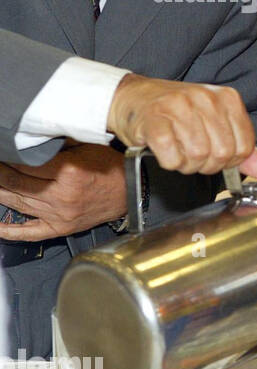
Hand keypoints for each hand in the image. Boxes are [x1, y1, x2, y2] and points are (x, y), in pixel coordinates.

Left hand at [0, 143, 127, 237]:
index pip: (24, 163)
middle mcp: (61, 195)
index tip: (3, 151)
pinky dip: (9, 231)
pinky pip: (29, 232)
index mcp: (68, 172)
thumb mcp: (87, 146)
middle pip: (15, 183)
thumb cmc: (112, 168)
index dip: (8, 157)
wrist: (131, 192)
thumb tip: (32, 136)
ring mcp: (59, 214)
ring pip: (17, 203)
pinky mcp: (60, 228)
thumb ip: (58, 142)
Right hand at [106, 74, 256, 179]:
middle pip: (221, 154)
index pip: (244, 147)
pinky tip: (164, 150)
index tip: (214, 154)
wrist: (132, 98)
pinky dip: (169, 162)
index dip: (229, 161)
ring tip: (178, 150)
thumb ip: (246, 150)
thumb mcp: (217, 126)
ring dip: (186, 164)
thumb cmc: (177, 114)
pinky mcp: (154, 120)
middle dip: (207, 164)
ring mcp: (178, 107)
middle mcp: (205, 98)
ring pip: (197, 157)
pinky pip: (172, 158)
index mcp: (228, 98)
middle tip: (193, 154)